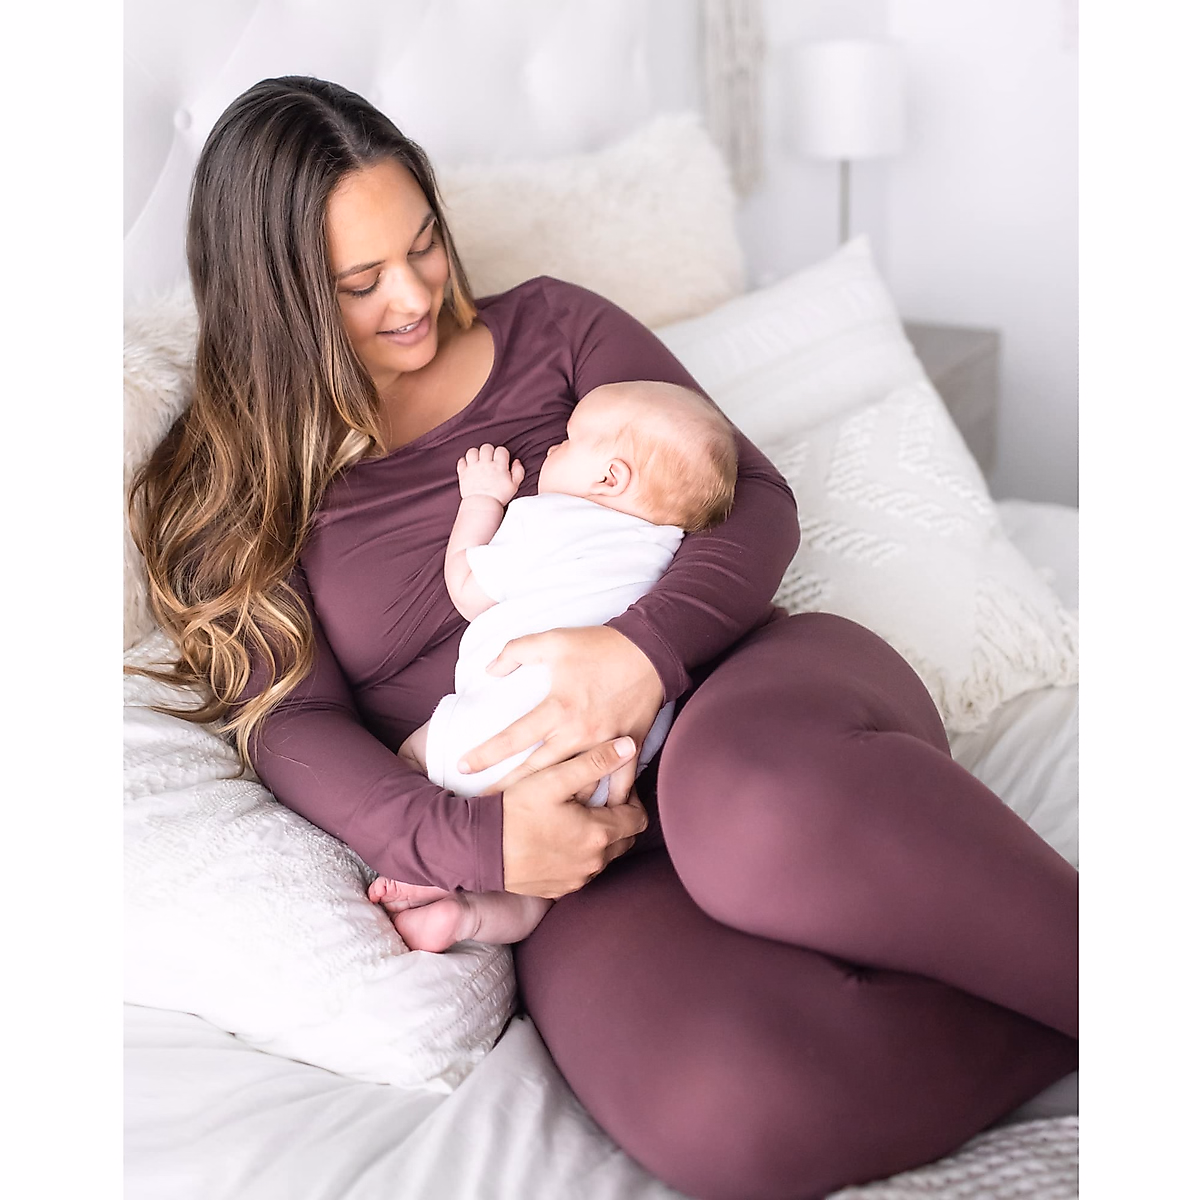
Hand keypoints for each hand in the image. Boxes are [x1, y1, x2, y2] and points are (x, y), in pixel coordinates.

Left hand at [458, 444, 523, 503]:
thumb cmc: (499, 497)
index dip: (502, 453)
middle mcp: (485, 464)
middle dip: (489, 452)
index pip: (501, 450)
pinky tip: (469, 466)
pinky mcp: (463, 473)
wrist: (482, 506)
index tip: (501, 460)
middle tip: (490, 459)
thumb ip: (518, 472)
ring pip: (472, 451)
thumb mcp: (514, 486)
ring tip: (479, 461)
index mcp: (498, 466)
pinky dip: (464, 462)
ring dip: (476, 454)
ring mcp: (473, 467)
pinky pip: (461, 461)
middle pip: (486, 447)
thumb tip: (516, 462)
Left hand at [459, 625, 664, 805]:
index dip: (485, 755)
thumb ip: (515, 652)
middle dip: (507, 790)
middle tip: (486, 806)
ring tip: (535, 820)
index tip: (463, 768)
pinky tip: (594, 819)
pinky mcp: (628, 748)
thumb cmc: (600, 645)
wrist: (651, 649)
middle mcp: (578, 733)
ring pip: (576, 785)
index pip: (513, 739)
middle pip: (535, 771)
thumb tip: (489, 670)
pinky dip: (607, 802)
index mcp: (557, 708)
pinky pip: (618, 785)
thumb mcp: (553, 640)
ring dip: (557, 803)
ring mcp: (604, 745)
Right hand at [502, 737, 648, 897]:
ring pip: (604, 857)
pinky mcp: (558, 890)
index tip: (610, 787)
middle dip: (617, 818)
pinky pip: (582, 872)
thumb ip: (595, 761)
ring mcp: (576, 880)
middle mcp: (593, 864)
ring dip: (599, 838)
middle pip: (625, 839)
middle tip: (595, 800)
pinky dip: (580, 855)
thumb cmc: (514, 811)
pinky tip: (559, 838)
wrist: (478, 849)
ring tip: (575, 817)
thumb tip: (629, 746)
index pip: (638, 818)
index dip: (630, 799)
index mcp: (599, 835)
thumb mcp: (553, 779)